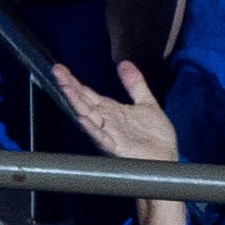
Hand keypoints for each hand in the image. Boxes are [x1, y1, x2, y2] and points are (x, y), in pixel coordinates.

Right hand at [51, 58, 179, 162]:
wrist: (167, 161)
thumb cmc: (156, 138)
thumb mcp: (147, 104)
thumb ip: (135, 84)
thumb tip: (124, 63)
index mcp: (111, 111)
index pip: (88, 93)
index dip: (74, 81)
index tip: (60, 68)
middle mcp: (106, 121)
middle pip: (83, 101)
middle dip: (70, 86)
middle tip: (57, 71)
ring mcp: (109, 134)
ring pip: (88, 116)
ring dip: (76, 103)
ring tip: (65, 88)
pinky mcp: (117, 148)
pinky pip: (101, 138)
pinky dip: (91, 130)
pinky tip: (82, 120)